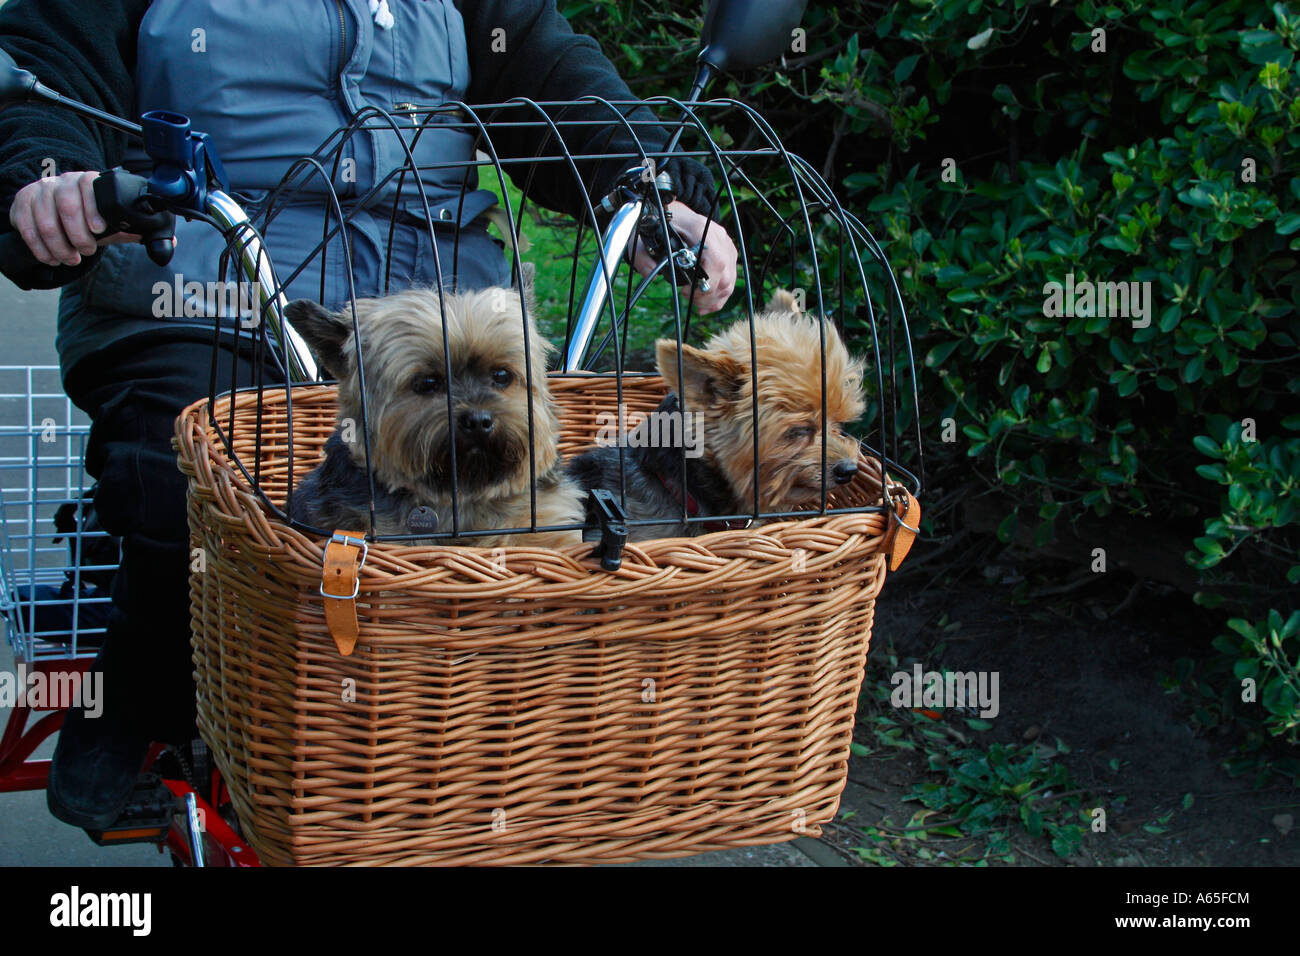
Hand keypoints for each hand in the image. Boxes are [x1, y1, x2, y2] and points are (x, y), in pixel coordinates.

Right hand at [8, 171, 138, 266]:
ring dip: (60, 246)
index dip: (93, 208)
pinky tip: (51, 258)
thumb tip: (168, 243)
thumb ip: (134, 229)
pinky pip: (27, 228)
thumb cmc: (89, 217)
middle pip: (66, 204)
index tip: (99, 230)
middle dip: (78, 235)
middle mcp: (61, 181)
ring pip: (46, 220)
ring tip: (71, 259)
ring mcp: (40, 191)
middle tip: (87, 251)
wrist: (56, 208)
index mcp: (87, 181)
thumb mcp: (111, 221)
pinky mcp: (23, 203)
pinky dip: (40, 248)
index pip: (88, 185)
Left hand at [630, 200, 736, 313]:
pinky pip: (729, 280)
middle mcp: (718, 236)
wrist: (672, 211)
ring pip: (729, 281)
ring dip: (712, 299)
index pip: (715, 261)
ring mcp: (725, 245)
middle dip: (706, 295)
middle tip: (687, 298)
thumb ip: (643, 258)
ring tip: (694, 302)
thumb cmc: (658, 225)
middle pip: (724, 275)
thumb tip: (651, 275)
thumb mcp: (644, 239)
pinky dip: (718, 296)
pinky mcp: (728, 253)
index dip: (704, 283)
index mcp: (700, 228)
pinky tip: (704, 305)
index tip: (684, 291)